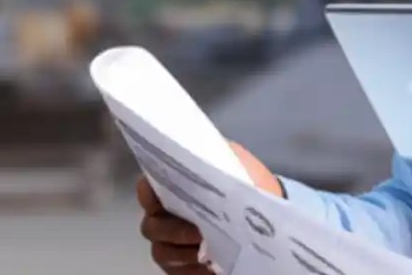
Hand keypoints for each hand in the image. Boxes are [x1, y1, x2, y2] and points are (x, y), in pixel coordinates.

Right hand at [137, 141, 283, 273]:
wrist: (266, 210)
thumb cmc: (245, 182)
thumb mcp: (233, 161)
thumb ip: (213, 154)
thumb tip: (195, 148)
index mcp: (172, 186)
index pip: (146, 188)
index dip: (149, 194)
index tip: (164, 199)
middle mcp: (163, 215)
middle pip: (151, 226)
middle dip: (174, 230)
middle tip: (199, 232)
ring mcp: (169, 242)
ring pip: (162, 251)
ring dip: (184, 253)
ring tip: (206, 253)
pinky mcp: (181, 266)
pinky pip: (176, 272)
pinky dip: (191, 271)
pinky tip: (209, 268)